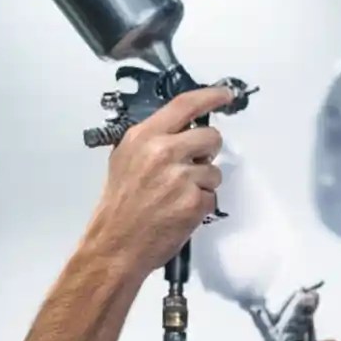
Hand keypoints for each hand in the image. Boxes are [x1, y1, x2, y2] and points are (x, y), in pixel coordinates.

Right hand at [80, 87, 232, 280]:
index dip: (210, 97)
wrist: (115, 245)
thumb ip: (153, 140)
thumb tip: (182, 129)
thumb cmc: (119, 206)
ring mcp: (180, 177)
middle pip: (211, 137)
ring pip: (215, 170)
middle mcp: (162, 152)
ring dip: (202, 183)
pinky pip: (212, 195)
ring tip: (175, 196)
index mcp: (144, 138)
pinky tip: (179, 211)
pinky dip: (201, 204)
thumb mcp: (125, 160)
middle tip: (191, 167)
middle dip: (208, 152)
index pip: (185, 105)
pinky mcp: (194, 201)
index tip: (225, 94)